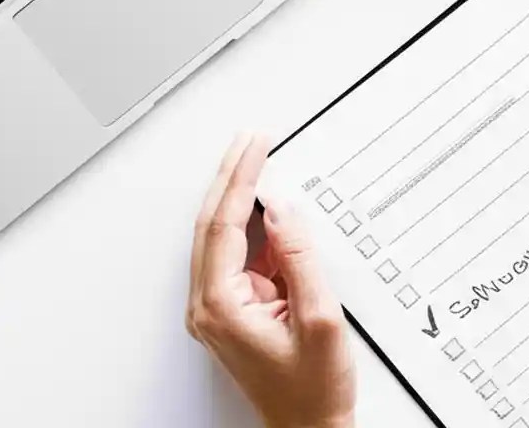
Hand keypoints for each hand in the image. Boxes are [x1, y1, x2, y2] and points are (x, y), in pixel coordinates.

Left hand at [186, 135, 355, 427]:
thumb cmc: (313, 391)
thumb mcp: (320, 317)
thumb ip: (299, 257)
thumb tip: (280, 209)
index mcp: (222, 306)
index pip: (225, 223)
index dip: (241, 178)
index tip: (256, 145)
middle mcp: (209, 306)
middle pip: (212, 223)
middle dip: (232, 176)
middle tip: (251, 139)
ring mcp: (217, 308)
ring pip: (220, 236)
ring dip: (238, 197)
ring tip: (258, 159)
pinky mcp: (231, 310)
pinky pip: (236, 256)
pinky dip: (251, 227)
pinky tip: (267, 209)